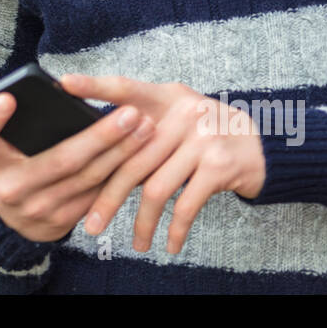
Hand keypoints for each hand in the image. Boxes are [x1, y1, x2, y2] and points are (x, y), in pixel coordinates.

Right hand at [0, 90, 156, 241]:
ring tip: (144, 128)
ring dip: (121, 153)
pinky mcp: (59, 223)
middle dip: (101, 136)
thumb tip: (67, 89)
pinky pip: (95, 195)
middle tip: (130, 113)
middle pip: (60, 159)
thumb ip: (24, 127)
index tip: (7, 98)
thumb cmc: (14, 165)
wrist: (10, 221)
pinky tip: (139, 154)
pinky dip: (118, 173)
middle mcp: (11, 187)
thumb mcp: (6, 148)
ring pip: (87, 178)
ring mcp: (36, 209)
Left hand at [57, 75, 265, 253]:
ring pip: (156, 188)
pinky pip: (186, 205)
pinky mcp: (219, 165)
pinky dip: (175, 229)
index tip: (65, 83)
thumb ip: (144, 125)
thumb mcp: (177, 116)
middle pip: (132, 159)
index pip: (125, 87)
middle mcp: (183, 112)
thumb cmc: (204, 134)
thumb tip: (96, 151)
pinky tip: (169, 244)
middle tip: (91, 224)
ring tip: (136, 244)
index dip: (94, 85)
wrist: (261, 146)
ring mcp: (202, 138)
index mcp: (165, 97)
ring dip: (142, 222)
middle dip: (108, 197)